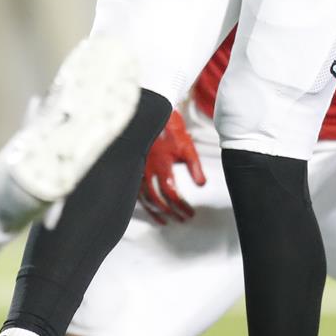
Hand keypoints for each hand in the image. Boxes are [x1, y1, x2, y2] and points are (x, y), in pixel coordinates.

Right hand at [139, 111, 205, 225]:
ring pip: (144, 198)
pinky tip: (150, 208)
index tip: (189, 213)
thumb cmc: (171, 130)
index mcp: (161, 164)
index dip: (180, 206)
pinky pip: (136, 191)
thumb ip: (195, 167)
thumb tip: (201, 185)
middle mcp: (147, 169)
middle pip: (157, 199)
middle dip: (170, 212)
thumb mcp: (187, 147)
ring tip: (165, 220)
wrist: (154, 115)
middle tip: (181, 219)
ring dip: (155, 212)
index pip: (171, 193)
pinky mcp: (134, 169)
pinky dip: (144, 203)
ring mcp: (138, 169)